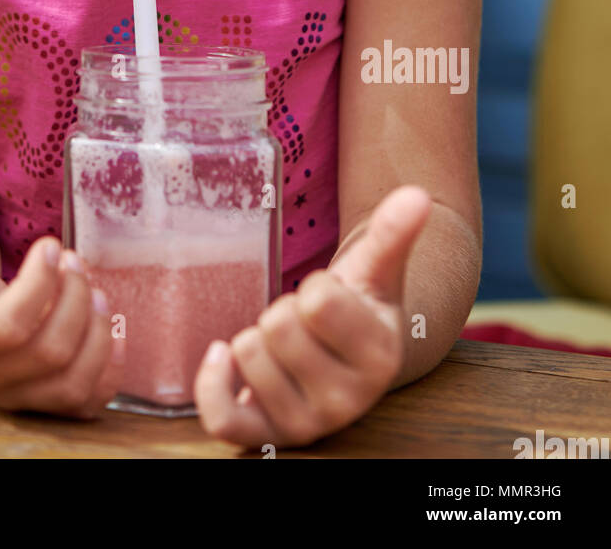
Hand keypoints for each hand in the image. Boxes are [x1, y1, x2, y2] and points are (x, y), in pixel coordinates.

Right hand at [0, 217, 124, 417]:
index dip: (40, 284)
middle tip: (75, 261)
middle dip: (74, 298)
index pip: (10, 326)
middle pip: (50, 352)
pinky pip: (86, 402)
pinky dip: (108, 368)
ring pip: (72, 383)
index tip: (49, 244)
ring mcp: (18, 393)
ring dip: (95, 332)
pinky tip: (110, 328)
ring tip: (93, 289)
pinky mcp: (44, 399)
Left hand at [194, 184, 432, 448]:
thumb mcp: (375, 271)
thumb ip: (394, 233)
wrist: (340, 361)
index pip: (318, 300)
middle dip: (283, 311)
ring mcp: (306, 423)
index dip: (315, 287)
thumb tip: (417, 195)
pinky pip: (221, 417)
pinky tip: (225, 356)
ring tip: (283, 347)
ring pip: (248, 354)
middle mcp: (347, 401)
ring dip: (256, 338)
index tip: (329, 299)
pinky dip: (213, 379)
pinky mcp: (265, 436)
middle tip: (304, 325)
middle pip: (277, 326)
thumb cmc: (356, 308)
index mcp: (380, 356)